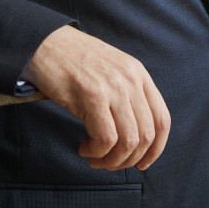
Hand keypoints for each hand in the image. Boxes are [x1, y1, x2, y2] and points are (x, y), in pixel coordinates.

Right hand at [24, 24, 170, 170]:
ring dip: (112, 160)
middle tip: (109, 163)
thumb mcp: (111, 71)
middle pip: (146, 136)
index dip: (156, 149)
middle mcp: (130, 79)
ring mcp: (113, 86)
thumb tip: (135, 139)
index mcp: (138, 73)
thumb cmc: (75, 62)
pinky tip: (84, 148)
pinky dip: (97, 153)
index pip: (162, 120)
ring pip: (128, 141)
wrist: (46, 43)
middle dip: (129, 160)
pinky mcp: (92, 95)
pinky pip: (106, 139)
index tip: (142, 163)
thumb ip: (127, 95)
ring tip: (95, 158)